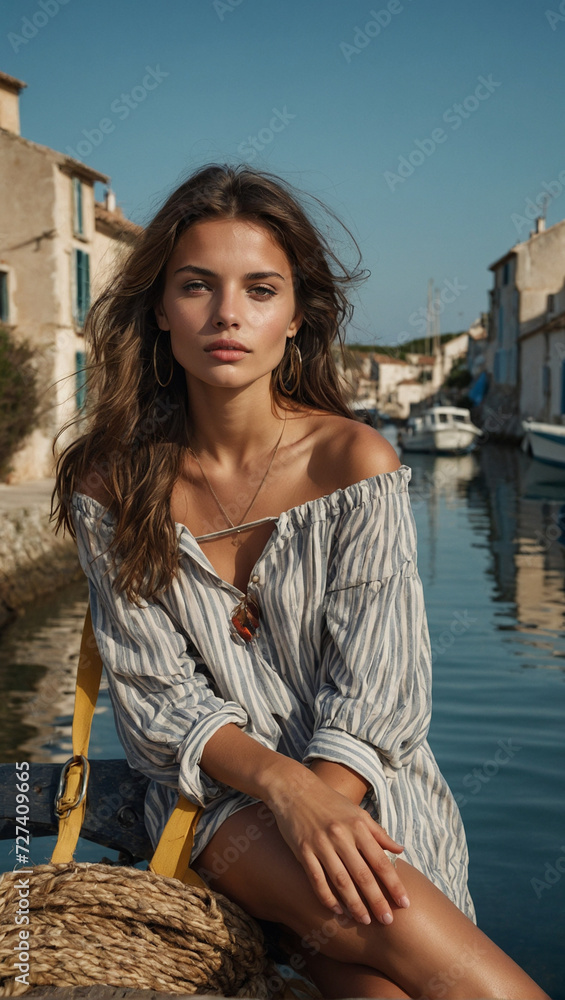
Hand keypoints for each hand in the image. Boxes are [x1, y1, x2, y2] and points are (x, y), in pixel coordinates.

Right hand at [266, 766, 408, 925]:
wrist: (294, 789)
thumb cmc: (330, 801)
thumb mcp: (357, 812)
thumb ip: (378, 833)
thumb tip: (400, 850)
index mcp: (357, 826)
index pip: (380, 860)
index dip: (393, 884)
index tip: (405, 903)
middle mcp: (340, 836)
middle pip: (362, 875)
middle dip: (377, 900)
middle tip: (388, 921)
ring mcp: (320, 845)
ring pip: (341, 881)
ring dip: (354, 904)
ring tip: (365, 921)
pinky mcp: (303, 851)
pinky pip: (317, 879)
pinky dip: (327, 897)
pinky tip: (338, 910)